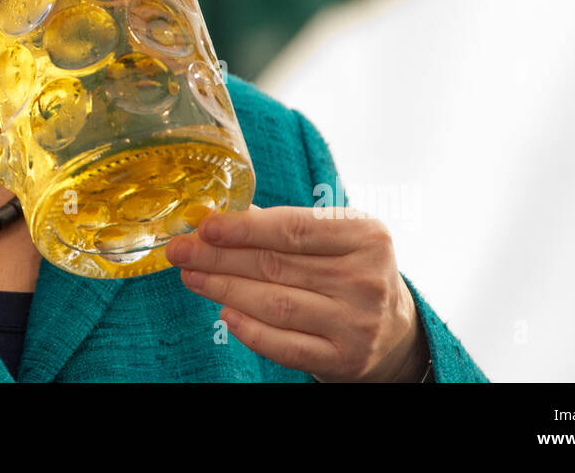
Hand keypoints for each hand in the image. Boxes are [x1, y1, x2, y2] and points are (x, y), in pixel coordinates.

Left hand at [164, 204, 428, 381]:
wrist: (394, 330)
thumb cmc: (350, 270)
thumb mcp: (331, 238)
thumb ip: (280, 225)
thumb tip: (217, 215)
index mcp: (365, 236)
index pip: (293, 228)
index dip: (244, 228)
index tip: (205, 226)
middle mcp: (365, 279)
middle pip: (276, 265)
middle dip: (220, 257)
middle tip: (181, 251)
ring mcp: (357, 323)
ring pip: (276, 304)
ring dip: (225, 289)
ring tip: (192, 277)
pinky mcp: (344, 358)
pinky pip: (286, 346)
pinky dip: (251, 331)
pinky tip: (225, 313)